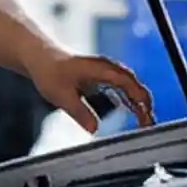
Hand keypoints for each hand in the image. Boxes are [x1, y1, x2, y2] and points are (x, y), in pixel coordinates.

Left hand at [22, 45, 154, 133]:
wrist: (38, 57)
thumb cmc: (49, 70)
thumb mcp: (61, 96)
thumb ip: (79, 113)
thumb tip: (95, 129)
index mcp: (101, 69)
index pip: (129, 84)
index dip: (141, 100)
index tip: (147, 117)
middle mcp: (106, 69)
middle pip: (134, 86)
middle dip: (144, 105)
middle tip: (148, 125)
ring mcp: (104, 72)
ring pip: (129, 88)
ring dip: (137, 103)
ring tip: (144, 122)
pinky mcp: (99, 77)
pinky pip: (120, 88)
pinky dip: (128, 100)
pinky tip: (132, 112)